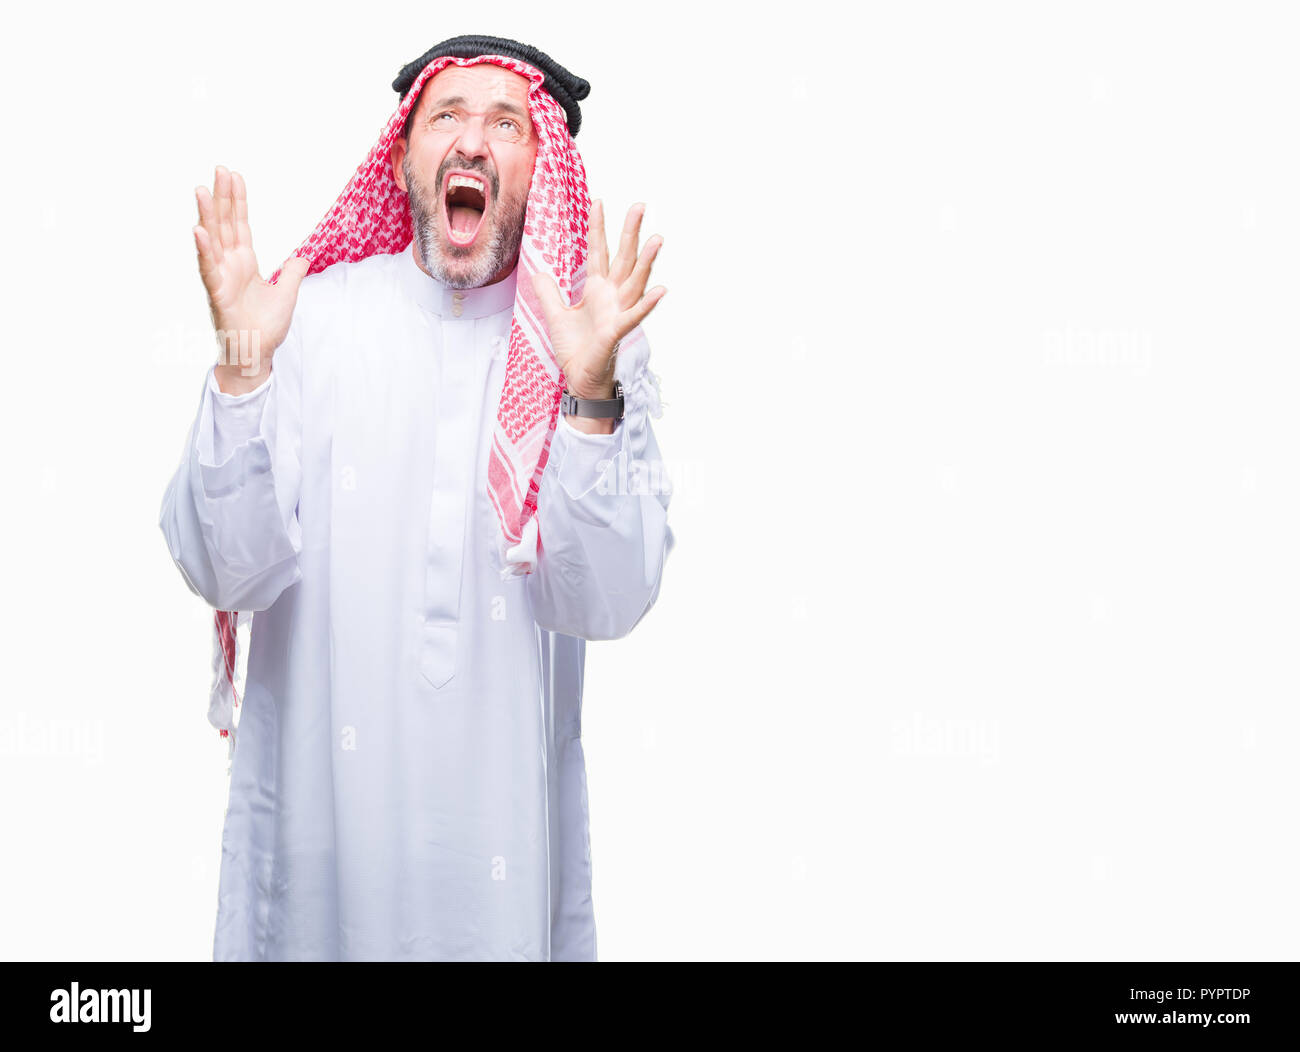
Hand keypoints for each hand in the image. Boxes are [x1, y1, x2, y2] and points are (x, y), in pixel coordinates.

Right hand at [194, 165, 309, 394]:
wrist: (257, 353)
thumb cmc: (266, 327)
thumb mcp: (287, 294)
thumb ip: (292, 273)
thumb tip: (303, 257)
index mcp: (244, 262)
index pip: (240, 225)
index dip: (238, 201)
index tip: (234, 176)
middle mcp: (229, 265)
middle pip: (225, 224)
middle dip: (223, 197)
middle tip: (219, 169)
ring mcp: (221, 277)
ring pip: (213, 241)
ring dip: (208, 216)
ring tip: (202, 190)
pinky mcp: (217, 293)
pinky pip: (209, 269)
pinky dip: (204, 250)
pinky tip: (199, 230)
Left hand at [531, 200, 665, 414]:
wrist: (579, 379)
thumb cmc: (574, 350)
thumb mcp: (555, 316)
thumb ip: (548, 293)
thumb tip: (538, 272)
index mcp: (597, 290)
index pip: (598, 252)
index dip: (598, 228)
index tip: (599, 202)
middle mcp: (611, 297)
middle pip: (623, 258)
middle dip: (630, 232)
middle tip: (640, 205)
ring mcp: (617, 313)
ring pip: (635, 281)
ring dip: (647, 261)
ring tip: (658, 238)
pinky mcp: (617, 332)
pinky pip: (634, 316)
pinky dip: (647, 304)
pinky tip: (661, 290)